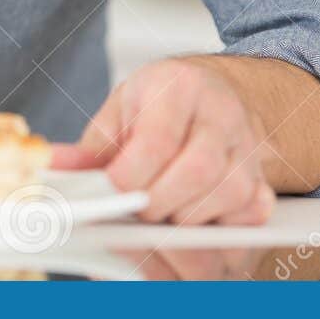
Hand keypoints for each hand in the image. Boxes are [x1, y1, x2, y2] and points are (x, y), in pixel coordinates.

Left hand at [53, 57, 275, 224]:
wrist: (213, 96)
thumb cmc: (160, 106)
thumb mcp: (118, 114)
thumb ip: (89, 149)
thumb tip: (54, 169)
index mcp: (179, 85)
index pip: (157, 140)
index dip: (129, 178)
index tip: (109, 195)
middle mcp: (223, 113)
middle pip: (198, 172)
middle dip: (158, 206)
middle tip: (132, 215)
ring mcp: (250, 147)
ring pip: (230, 197)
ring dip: (186, 222)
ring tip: (159, 220)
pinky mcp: (265, 181)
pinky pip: (252, 218)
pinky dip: (220, 233)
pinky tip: (191, 226)